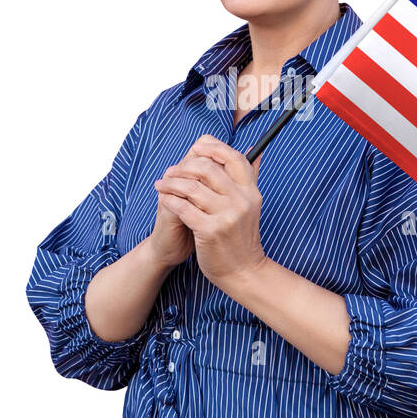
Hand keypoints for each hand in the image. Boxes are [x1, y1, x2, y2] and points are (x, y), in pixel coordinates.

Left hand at [153, 134, 266, 288]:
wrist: (243, 271)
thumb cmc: (241, 237)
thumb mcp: (251, 205)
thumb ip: (251, 177)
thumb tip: (255, 150)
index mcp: (251, 191)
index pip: (234, 158)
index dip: (214, 148)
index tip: (196, 147)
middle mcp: (241, 200)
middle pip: (209, 168)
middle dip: (184, 166)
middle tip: (171, 171)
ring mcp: (226, 216)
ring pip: (192, 187)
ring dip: (171, 183)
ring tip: (161, 184)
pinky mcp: (210, 230)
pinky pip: (184, 208)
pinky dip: (170, 200)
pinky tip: (163, 199)